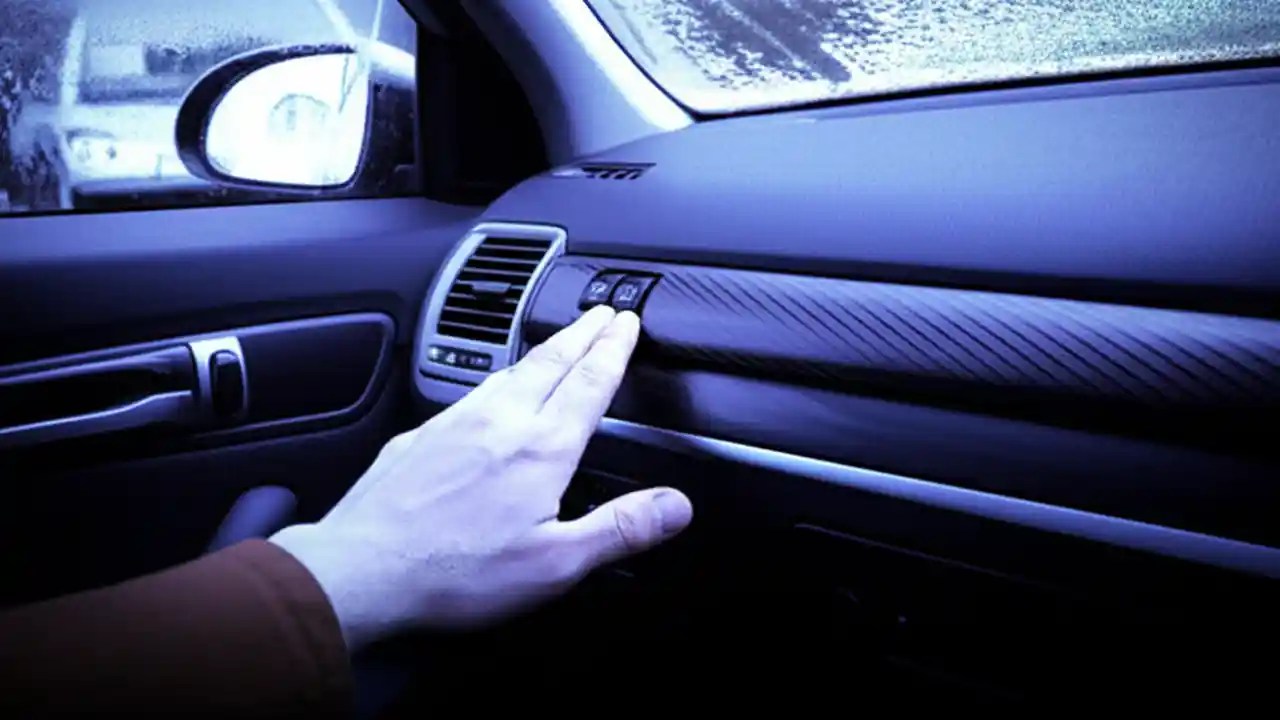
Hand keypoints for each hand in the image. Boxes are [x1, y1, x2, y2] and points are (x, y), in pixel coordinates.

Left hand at [270, 307, 692, 650]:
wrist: (359, 571)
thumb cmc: (454, 576)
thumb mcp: (555, 565)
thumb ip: (620, 529)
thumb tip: (676, 505)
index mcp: (540, 449)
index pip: (590, 381)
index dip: (614, 348)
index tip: (627, 322)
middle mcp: (498, 422)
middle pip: (550, 361)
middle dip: (581, 333)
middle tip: (601, 312)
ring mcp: (453, 424)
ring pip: (507, 371)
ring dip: (541, 351)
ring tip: (557, 343)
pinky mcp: (418, 438)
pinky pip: (468, 393)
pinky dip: (494, 379)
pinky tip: (490, 393)